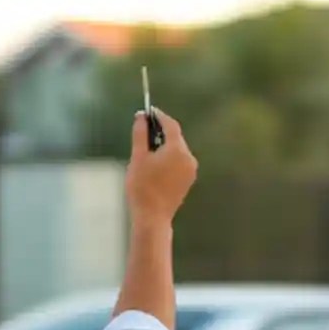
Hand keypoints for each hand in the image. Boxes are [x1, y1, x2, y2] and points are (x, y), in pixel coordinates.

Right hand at [126, 109, 197, 233]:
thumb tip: (141, 117)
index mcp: (178, 150)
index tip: (149, 111)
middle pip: (175, 137)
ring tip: (146, 149)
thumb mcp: (137, 157)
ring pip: (177, 150)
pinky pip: (179, 162)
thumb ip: (140, 134)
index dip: (159, 116)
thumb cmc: (142, 188)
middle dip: (160, 132)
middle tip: (144, 129)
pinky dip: (168, 158)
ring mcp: (190, 170)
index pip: (171, 125)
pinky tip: (155, 164)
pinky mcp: (188, 180)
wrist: (152, 218)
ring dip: (164, 145)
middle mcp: (188, 158)